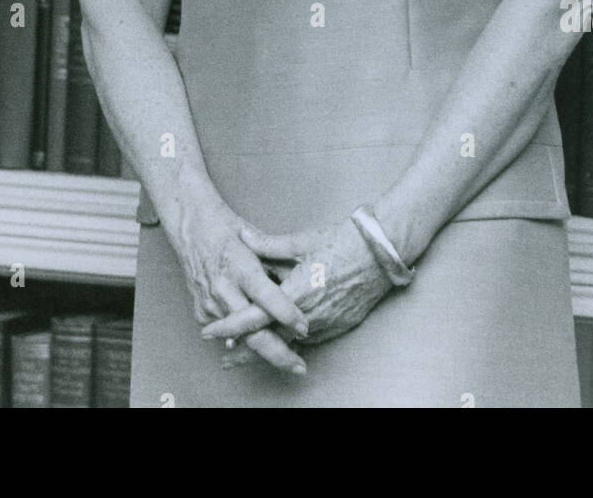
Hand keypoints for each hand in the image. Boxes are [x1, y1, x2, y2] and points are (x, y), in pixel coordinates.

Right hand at [164, 193, 309, 373]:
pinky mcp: (201, 311)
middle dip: (277, 351)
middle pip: (251, 328)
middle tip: (299, 366)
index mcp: (239, 264)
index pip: (265, 293)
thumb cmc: (227, 228)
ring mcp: (210, 301)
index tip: (304, 326)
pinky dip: (244, 338)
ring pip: (239, 336)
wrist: (191, 226)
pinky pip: (226, 332)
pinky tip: (262, 345)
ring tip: (289, 362)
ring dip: (264, 350)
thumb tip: (301, 281)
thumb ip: (277, 260)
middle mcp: (223, 286)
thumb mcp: (256, 237)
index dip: (285, 312)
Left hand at [199, 218, 391, 352]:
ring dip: (270, 345)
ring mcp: (325, 323)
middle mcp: (308, 314)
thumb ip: (267, 244)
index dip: (230, 326)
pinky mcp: (338, 325)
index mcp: (295, 292)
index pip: (254, 317)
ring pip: (290, 341)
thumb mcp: (301, 240)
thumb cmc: (343, 241)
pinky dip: (294, 340)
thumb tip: (241, 235)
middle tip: (226, 357)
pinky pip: (310, 337)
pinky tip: (285, 338)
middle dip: (246, 350)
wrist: (381, 252)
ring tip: (249, 350)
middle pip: (269, 340)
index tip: (211, 332)